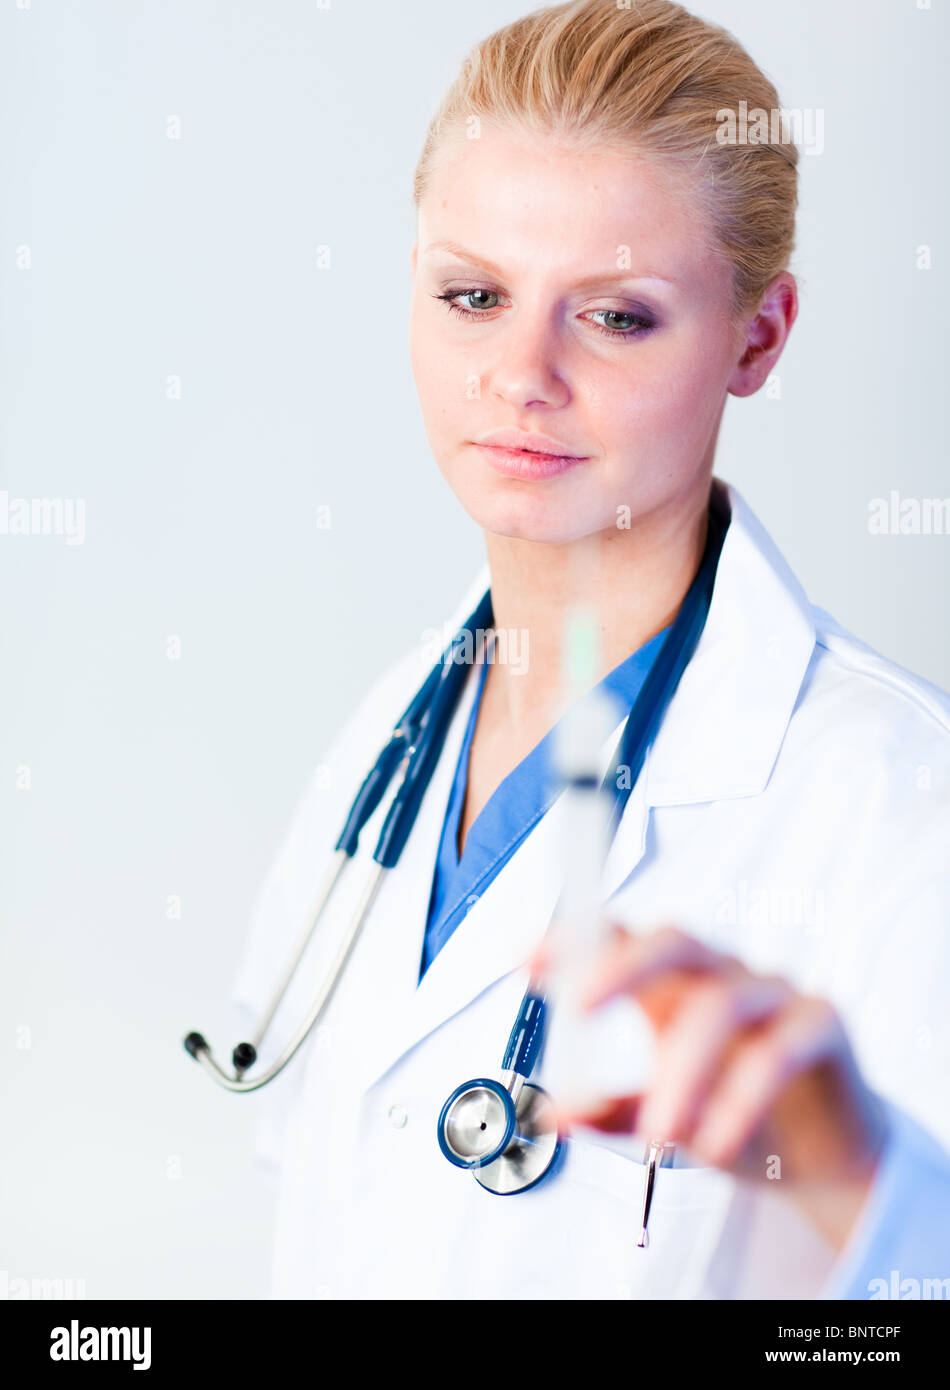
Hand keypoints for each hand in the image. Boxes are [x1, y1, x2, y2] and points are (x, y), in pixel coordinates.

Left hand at [531, 923, 889, 1252]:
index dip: (574, 938)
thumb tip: (551, 1115)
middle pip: (674, 940)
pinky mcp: (822, 1024)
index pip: (622, 937)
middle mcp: (721, 974)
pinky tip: (715, 1145)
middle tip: (580, 1009)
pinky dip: (740, 1099)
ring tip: (660, 1134)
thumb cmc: (731, 1115)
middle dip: (622, 966)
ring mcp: (775, 993)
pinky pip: (779, 1049)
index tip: (525, 959)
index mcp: (673, 983)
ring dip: (681, 1071)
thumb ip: (609, 1110)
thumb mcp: (661, 1115)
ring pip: (721, 1004)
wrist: (821, 1159)